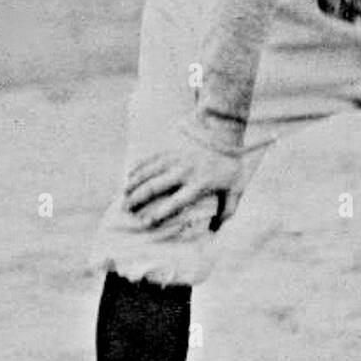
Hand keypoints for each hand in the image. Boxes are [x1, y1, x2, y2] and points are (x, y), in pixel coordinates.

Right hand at [124, 123, 242, 230]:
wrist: (224, 129)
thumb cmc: (231, 163)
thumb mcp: (236, 187)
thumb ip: (228, 210)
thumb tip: (215, 230)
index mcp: (199, 184)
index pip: (176, 202)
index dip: (160, 213)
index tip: (146, 223)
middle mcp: (183, 171)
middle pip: (154, 187)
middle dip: (137, 200)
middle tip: (127, 211)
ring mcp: (174, 158)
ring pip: (147, 173)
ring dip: (132, 185)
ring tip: (123, 197)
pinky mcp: (168, 148)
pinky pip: (147, 159)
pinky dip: (136, 169)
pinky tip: (128, 178)